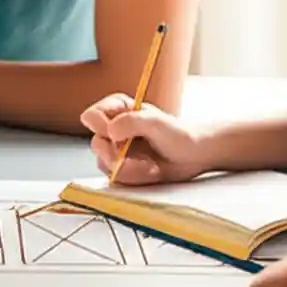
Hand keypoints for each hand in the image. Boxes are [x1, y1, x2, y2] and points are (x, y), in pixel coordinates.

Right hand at [79, 93, 207, 184]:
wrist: (194, 156)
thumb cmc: (179, 134)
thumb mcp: (157, 123)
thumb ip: (131, 122)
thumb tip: (110, 130)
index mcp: (118, 109)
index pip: (92, 116)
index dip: (102, 128)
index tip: (118, 135)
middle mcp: (114, 129)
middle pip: (96, 144)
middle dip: (116, 154)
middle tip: (132, 155)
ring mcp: (117, 150)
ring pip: (104, 164)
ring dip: (129, 168)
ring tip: (150, 164)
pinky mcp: (123, 168)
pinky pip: (117, 178)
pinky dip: (135, 178)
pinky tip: (151, 171)